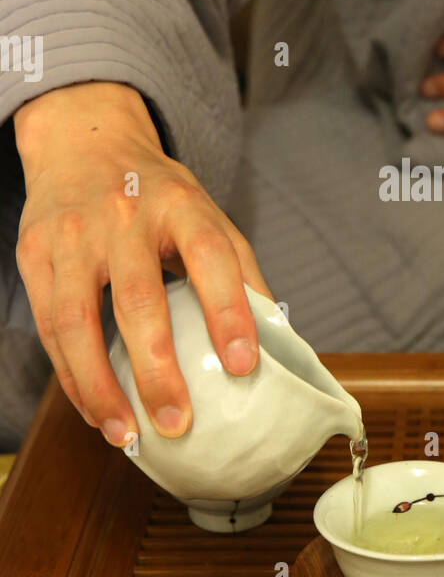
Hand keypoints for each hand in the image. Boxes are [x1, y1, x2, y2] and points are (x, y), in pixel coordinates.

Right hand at [14, 82, 271, 444]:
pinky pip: (49, 327)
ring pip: (77, 320)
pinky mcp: (35, 254)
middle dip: (157, 369)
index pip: (210, 255)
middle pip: (138, 299)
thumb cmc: (158, 194)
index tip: (244, 367)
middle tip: (179, 423)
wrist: (84, 140)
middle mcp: (124, 215)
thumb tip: (276, 340)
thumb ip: (239, 269)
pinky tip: (95, 410)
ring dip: (100, 386)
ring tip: (126, 435)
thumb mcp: (207, 213)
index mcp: (180, 203)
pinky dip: (71, 375)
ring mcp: (72, 235)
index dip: (229, 311)